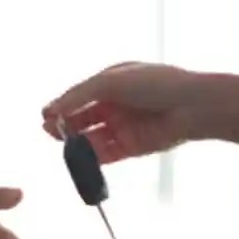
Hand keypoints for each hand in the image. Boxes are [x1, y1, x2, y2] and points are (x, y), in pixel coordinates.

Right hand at [40, 62, 200, 163]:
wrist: (193, 106)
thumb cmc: (156, 84)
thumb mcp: (110, 81)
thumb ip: (78, 96)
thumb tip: (51, 108)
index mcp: (113, 81)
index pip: (80, 95)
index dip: (62, 105)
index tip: (45, 115)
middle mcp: (117, 104)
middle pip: (83, 117)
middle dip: (65, 124)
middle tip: (48, 131)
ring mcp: (125, 126)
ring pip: (92, 137)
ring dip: (76, 142)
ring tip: (62, 145)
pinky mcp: (133, 146)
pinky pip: (107, 154)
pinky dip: (92, 156)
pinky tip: (80, 157)